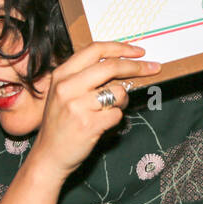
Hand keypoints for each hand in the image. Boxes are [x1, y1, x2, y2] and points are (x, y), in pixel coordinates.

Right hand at [28, 42, 159, 179]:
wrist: (49, 156)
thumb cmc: (60, 123)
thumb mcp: (63, 92)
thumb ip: (84, 76)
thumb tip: (121, 64)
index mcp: (62, 74)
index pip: (95, 49)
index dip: (121, 47)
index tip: (139, 51)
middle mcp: (67, 87)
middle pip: (111, 66)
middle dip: (137, 67)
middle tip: (153, 68)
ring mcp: (77, 106)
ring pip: (118, 91)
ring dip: (123, 100)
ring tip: (112, 109)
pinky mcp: (89, 125)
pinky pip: (117, 114)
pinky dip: (116, 118)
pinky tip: (104, 123)